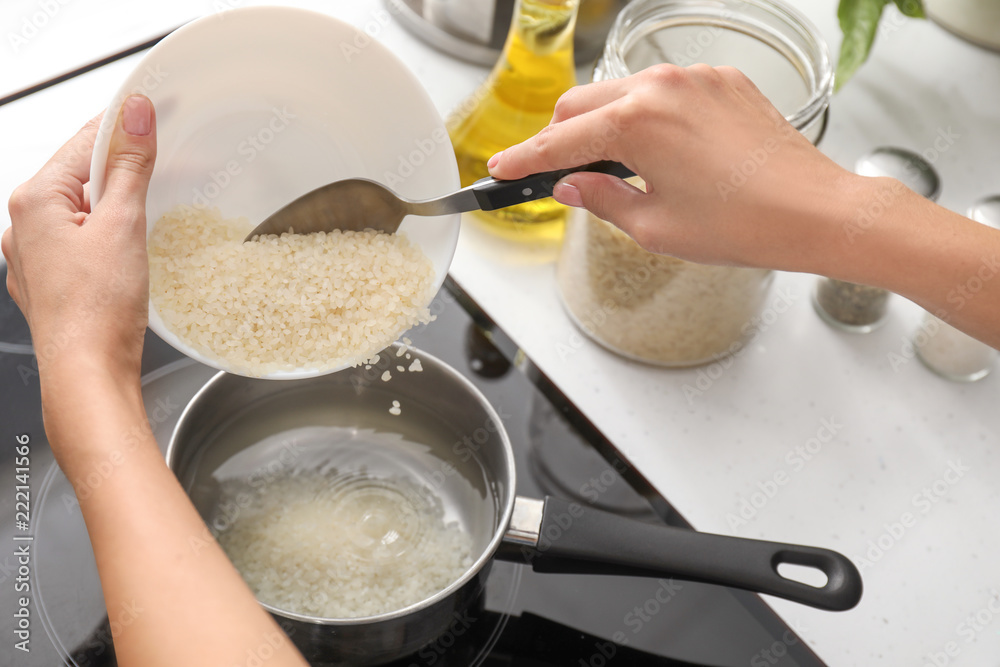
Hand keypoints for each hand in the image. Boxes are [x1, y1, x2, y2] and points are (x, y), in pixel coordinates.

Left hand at [2, 95, 156, 381]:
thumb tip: (134, 117)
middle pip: (82, 175)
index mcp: (35, 201)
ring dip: (117, 205)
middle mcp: (25, 225)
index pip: (83, 141)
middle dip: (124, 169)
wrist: (87, 370)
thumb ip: (129, 166)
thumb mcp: (122, 224)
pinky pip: (82, 242)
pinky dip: (108, 236)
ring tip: (149, 213)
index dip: (123, 126)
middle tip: (166, 164)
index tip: (153, 113)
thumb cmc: (96, 308)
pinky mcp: (54, 280)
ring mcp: (37, 256)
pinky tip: (130, 249)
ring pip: (83, 211)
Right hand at [487, 64, 858, 269]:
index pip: (559, 141)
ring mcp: (697, 79)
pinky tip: (655, 152)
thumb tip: (571, 185)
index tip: (501, 170)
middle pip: (583, 103)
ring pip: (622, 91)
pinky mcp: (724, 82)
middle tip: (551, 172)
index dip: (524, 159)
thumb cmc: (743, 225)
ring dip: (602, 124)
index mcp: (636, 122)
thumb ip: (601, 199)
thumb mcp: (654, 227)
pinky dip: (646, 116)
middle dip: (559, 137)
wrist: (816, 211)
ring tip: (609, 167)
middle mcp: (662, 87)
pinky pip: (665, 92)